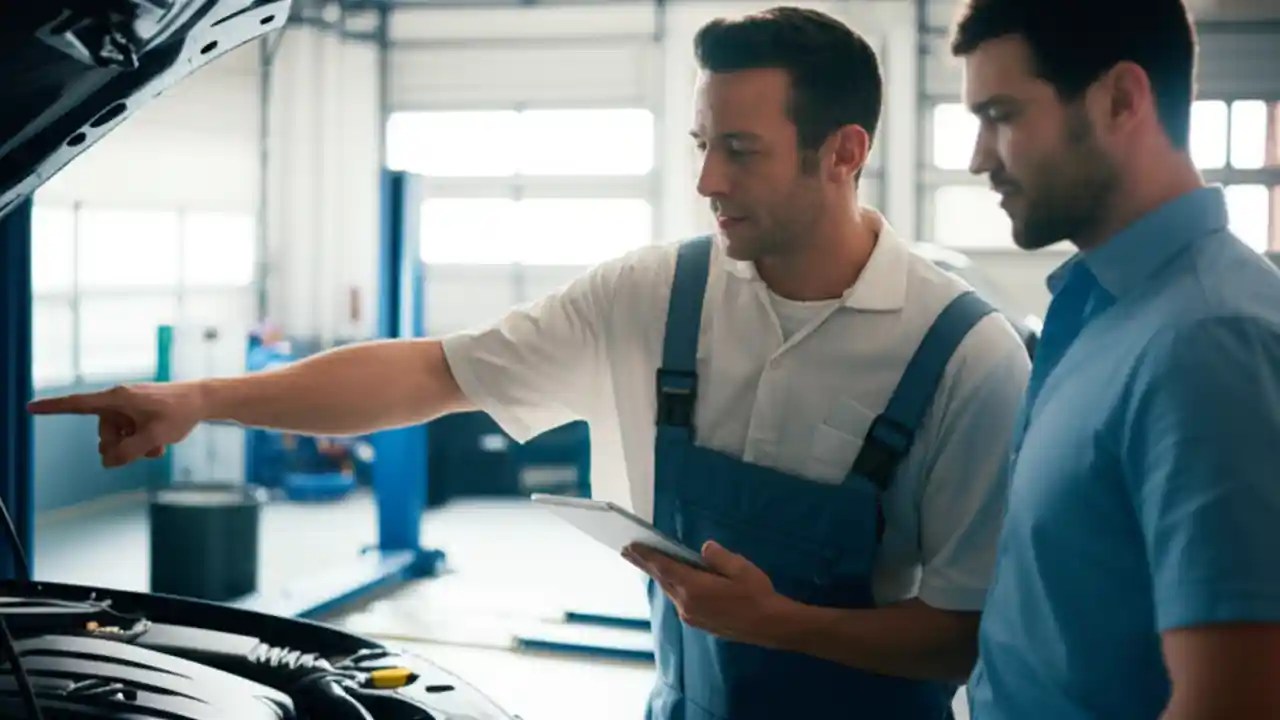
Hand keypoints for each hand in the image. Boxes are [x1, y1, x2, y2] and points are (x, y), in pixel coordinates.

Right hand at [28, 383, 205, 467]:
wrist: (203, 401)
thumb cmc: (179, 414)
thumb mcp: (154, 438)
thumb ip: (128, 452)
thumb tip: (107, 461)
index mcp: (116, 400)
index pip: (77, 405)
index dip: (53, 408)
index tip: (30, 408)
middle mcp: (117, 402)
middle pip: (102, 437)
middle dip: (120, 449)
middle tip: (146, 449)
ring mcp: (126, 409)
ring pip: (117, 440)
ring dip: (134, 448)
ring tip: (157, 446)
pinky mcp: (135, 414)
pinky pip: (128, 436)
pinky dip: (141, 443)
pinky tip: (160, 446)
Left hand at [624, 540, 794, 646]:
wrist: (770, 626)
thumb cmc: (756, 594)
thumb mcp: (739, 567)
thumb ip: (717, 556)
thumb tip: (704, 549)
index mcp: (694, 588)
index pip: (664, 567)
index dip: (646, 555)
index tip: (630, 546)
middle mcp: (686, 604)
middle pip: (662, 579)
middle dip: (646, 564)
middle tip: (628, 550)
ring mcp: (691, 616)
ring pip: (670, 590)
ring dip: (660, 575)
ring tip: (648, 562)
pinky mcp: (698, 622)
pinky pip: (679, 600)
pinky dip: (672, 586)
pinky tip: (674, 580)